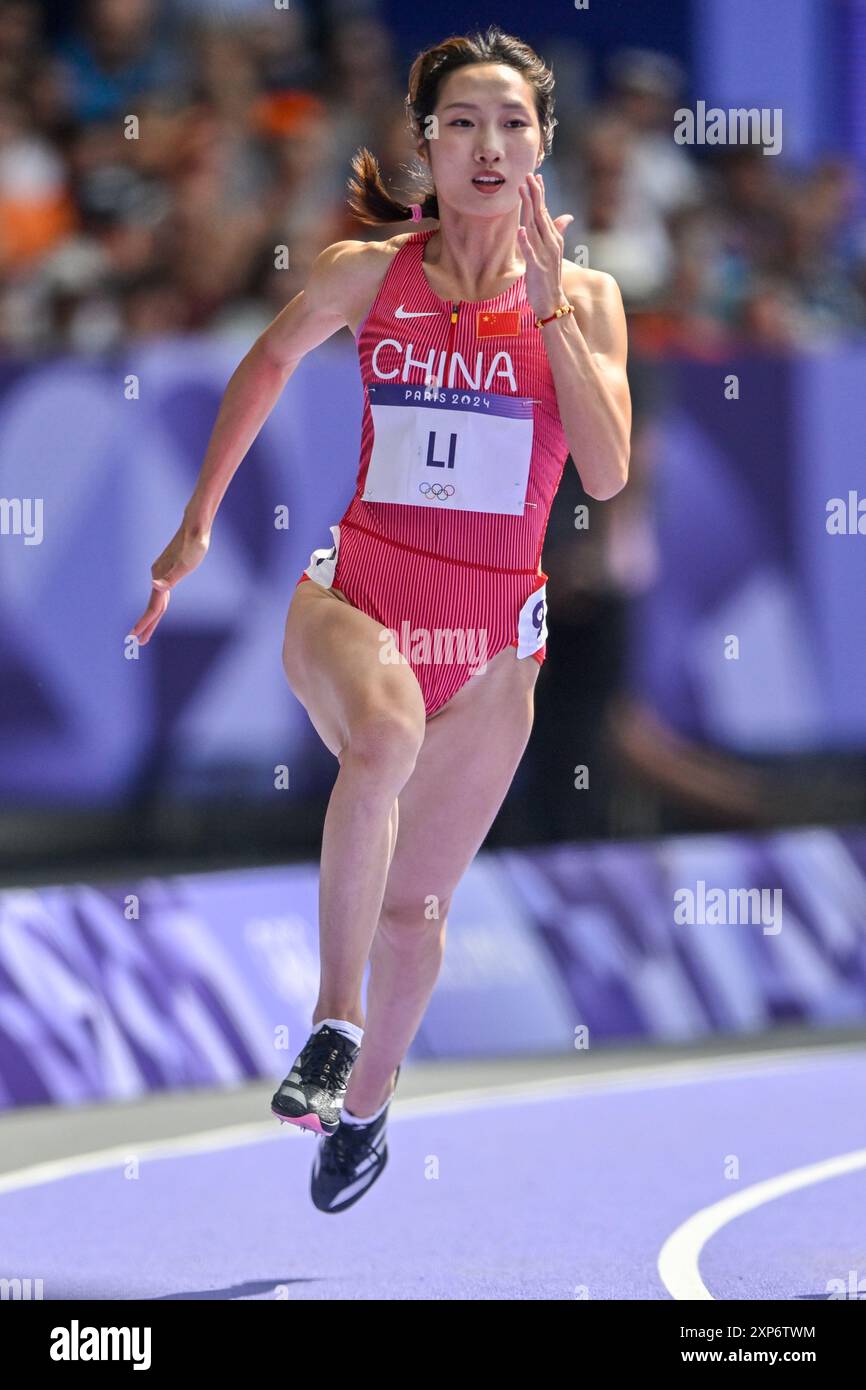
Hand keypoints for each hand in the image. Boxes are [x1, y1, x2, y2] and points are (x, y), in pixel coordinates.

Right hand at [127, 517, 209, 645]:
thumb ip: (170, 577)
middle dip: (146, 625)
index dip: (145, 624)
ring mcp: (161, 572)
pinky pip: (161, 592)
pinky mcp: (167, 569)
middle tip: (137, 642)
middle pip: (152, 607)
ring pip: (156, 600)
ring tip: (146, 628)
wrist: (195, 526)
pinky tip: (159, 604)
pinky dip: (158, 603)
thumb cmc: (194, 545)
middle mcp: (157, 576)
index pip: (153, 607)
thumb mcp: (186, 564)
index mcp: (160, 578)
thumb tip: (154, 586)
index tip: (135, 638)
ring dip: (151, 616)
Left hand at [517, 172, 573, 319]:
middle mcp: (550, 243)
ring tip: (523, 191)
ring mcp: (544, 255)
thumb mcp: (553, 252)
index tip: (536, 176)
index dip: (540, 194)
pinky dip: (525, 241)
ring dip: (528, 208)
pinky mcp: (537, 268)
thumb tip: (567, 217)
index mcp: (553, 239)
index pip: (545, 211)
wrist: (552, 301)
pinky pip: (530, 252)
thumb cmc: (549, 277)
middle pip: (540, 214)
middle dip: (535, 194)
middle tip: (528, 175)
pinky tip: (521, 229)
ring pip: (535, 227)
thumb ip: (558, 232)